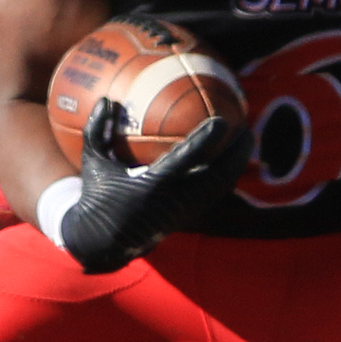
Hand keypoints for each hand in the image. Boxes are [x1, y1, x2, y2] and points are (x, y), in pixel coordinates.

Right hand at [60, 98, 251, 274]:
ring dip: (236, 166)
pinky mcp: (187, 219)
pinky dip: (226, 178)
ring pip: (219, 189)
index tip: (223, 121)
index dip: (206, 140)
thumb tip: (106, 99)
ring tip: (245, 143)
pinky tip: (232, 161)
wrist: (101, 242)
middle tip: (247, 130)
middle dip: (236, 156)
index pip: (185, 160)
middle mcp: (172, 201)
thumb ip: (97, 130)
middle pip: (216, 179)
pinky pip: (213, 196)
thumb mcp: (93, 163)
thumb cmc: (96, 195)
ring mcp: (183, 213)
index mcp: (150, 186)